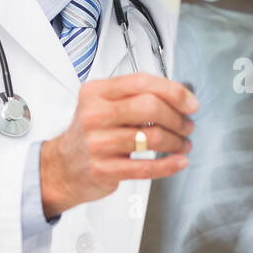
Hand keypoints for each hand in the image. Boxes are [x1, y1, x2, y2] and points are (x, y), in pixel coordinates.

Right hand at [41, 72, 196, 216]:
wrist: (63, 168)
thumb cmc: (91, 134)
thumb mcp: (103, 104)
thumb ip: (135, 96)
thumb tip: (180, 97)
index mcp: (97, 92)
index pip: (142, 82)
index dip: (173, 91)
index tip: (190, 102)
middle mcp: (95, 115)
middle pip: (150, 107)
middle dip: (178, 118)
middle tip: (187, 125)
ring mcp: (98, 143)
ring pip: (152, 137)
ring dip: (176, 142)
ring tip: (182, 144)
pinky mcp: (104, 170)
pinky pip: (146, 167)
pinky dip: (169, 164)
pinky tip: (178, 161)